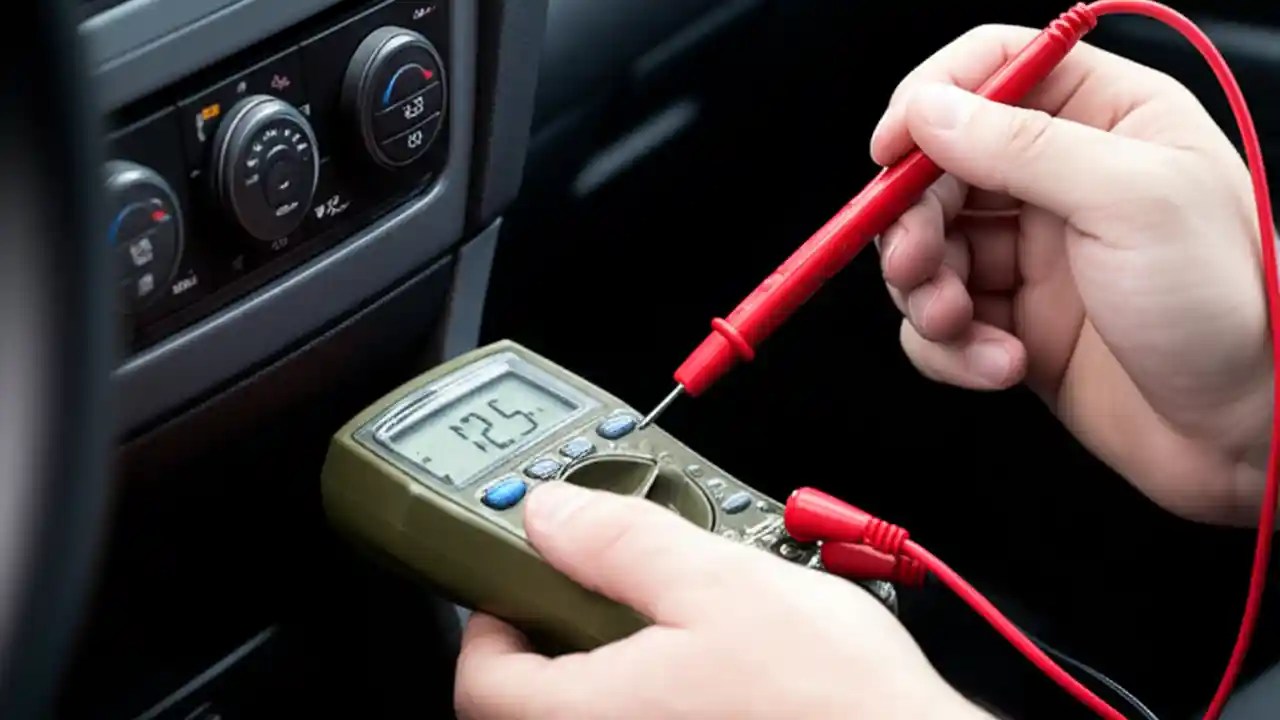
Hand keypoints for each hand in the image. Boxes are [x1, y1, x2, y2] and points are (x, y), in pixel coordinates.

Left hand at [454, 482, 989, 718]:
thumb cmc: (833, 699)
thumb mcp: (718, 582)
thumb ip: (619, 541)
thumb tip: (550, 513)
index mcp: (588, 715)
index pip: (479, 676)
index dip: (493, 610)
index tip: (528, 572)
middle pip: (534, 696)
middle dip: (565, 625)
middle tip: (608, 582)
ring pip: (601, 705)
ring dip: (621, 649)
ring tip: (681, 609)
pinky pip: (652, 715)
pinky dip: (664, 681)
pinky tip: (718, 651)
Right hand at [872, 25, 1270, 525]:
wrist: (1247, 431)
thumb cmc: (1226, 305)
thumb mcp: (1130, 201)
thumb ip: (1021, 146)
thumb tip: (931, 110)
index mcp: (1105, 119)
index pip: (993, 68)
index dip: (931, 99)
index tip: (892, 148)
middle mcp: (1061, 179)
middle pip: (939, 167)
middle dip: (914, 219)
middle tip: (915, 261)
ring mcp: (1032, 254)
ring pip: (927, 249)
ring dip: (924, 291)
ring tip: (958, 324)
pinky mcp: (1012, 322)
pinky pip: (941, 323)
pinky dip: (951, 349)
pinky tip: (1000, 364)